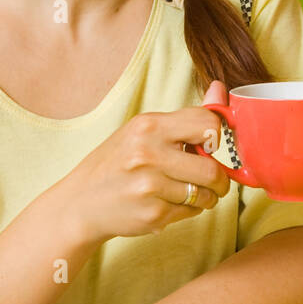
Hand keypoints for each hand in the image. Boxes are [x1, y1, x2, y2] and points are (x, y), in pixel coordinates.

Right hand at [56, 80, 232, 244]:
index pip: (208, 124)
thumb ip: (185, 117)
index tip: (210, 148)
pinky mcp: (152, 214)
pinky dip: (188, 210)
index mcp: (148, 126)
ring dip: (205, 197)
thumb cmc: (117, 162)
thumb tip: (220, 89)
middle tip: (215, 182)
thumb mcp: (143, 131)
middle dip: (221, 180)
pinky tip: (169, 203)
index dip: (217, 138)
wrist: (81, 203)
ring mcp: (149, 186)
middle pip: (212, 169)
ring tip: (189, 193)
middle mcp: (148, 154)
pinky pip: (190, 212)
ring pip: (205, 195)